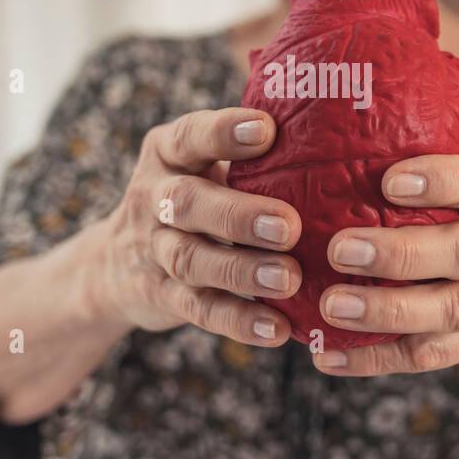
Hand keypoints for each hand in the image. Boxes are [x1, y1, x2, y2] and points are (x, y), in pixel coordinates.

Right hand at [85, 108, 302, 346]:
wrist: (116, 264)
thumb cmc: (195, 197)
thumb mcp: (204, 166)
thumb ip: (254, 155)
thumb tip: (342, 135)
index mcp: (169, 153)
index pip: (191, 136)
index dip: (224, 132)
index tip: (266, 130)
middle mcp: (154, 197)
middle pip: (187, 203)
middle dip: (238, 215)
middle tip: (289, 226)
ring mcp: (153, 249)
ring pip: (191, 259)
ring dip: (242, 270)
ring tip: (289, 279)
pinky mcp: (161, 296)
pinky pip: (199, 309)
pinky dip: (238, 320)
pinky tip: (277, 327)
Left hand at [311, 153, 458, 374]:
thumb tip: (361, 146)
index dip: (442, 180)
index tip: (390, 180)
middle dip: (401, 254)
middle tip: (341, 248)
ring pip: (451, 311)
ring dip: (388, 311)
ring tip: (333, 305)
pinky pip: (435, 355)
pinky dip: (380, 359)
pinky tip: (333, 357)